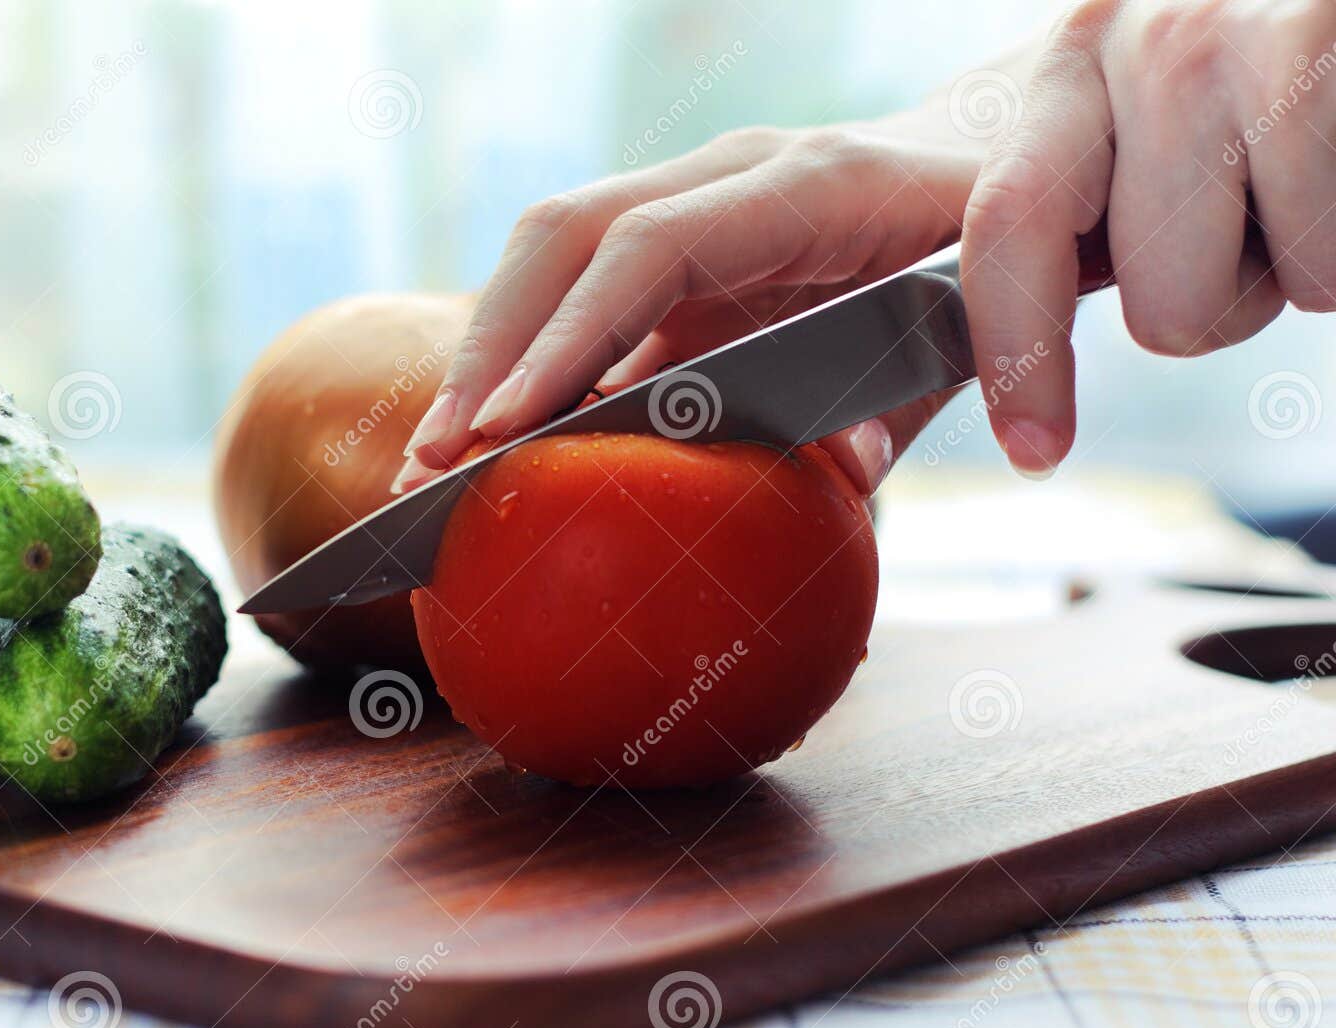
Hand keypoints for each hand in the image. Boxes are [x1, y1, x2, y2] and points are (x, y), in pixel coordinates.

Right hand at [391, 108, 1000, 495]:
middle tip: (436, 457)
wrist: (996, 152)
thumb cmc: (991, 235)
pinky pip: (586, 297)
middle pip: (563, 237)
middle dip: (488, 348)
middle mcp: (727, 180)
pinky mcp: (682, 252)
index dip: (570, 336)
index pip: (649, 250)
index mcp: (802, 185)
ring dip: (490, 357)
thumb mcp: (971, 310)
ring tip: (439, 459)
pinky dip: (536, 366)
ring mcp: (694, 209)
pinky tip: (505, 440)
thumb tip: (841, 469)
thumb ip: (913, 385)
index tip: (509, 426)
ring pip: (554, 260)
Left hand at [963, 0, 1332, 476]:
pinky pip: (1323, 259)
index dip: (1015, 353)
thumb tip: (968, 373)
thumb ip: (1057, 215)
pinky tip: (1335, 165)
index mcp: (1061, 73)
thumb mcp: (1134, 111)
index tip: (1034, 450)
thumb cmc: (1260, 66)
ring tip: (1301, 183)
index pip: (1004, 229)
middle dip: (1217, 305)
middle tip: (1249, 230)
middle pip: (1158, 306)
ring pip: (1248, 294)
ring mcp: (1219, 33)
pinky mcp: (1314, 36)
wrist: (1331, 5)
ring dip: (1294, 274)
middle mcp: (1121, 40)